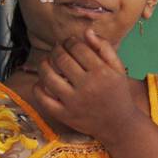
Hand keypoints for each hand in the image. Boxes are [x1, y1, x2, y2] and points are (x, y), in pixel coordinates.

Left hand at [30, 29, 134, 144]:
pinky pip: (43, 99)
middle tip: (58, 50)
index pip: (76, 47)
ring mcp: (74, 102)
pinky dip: (38, 87)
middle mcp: (87, 86)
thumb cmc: (118, 94)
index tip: (69, 42)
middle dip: (57, 49)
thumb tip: (87, 31)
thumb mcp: (118, 69)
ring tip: (47, 62)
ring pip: (48, 76)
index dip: (69, 41)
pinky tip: (42, 82)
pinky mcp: (65, 116)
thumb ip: (104, 48)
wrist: (119, 126)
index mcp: (101, 72)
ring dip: (44, 64)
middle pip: (61, 58)